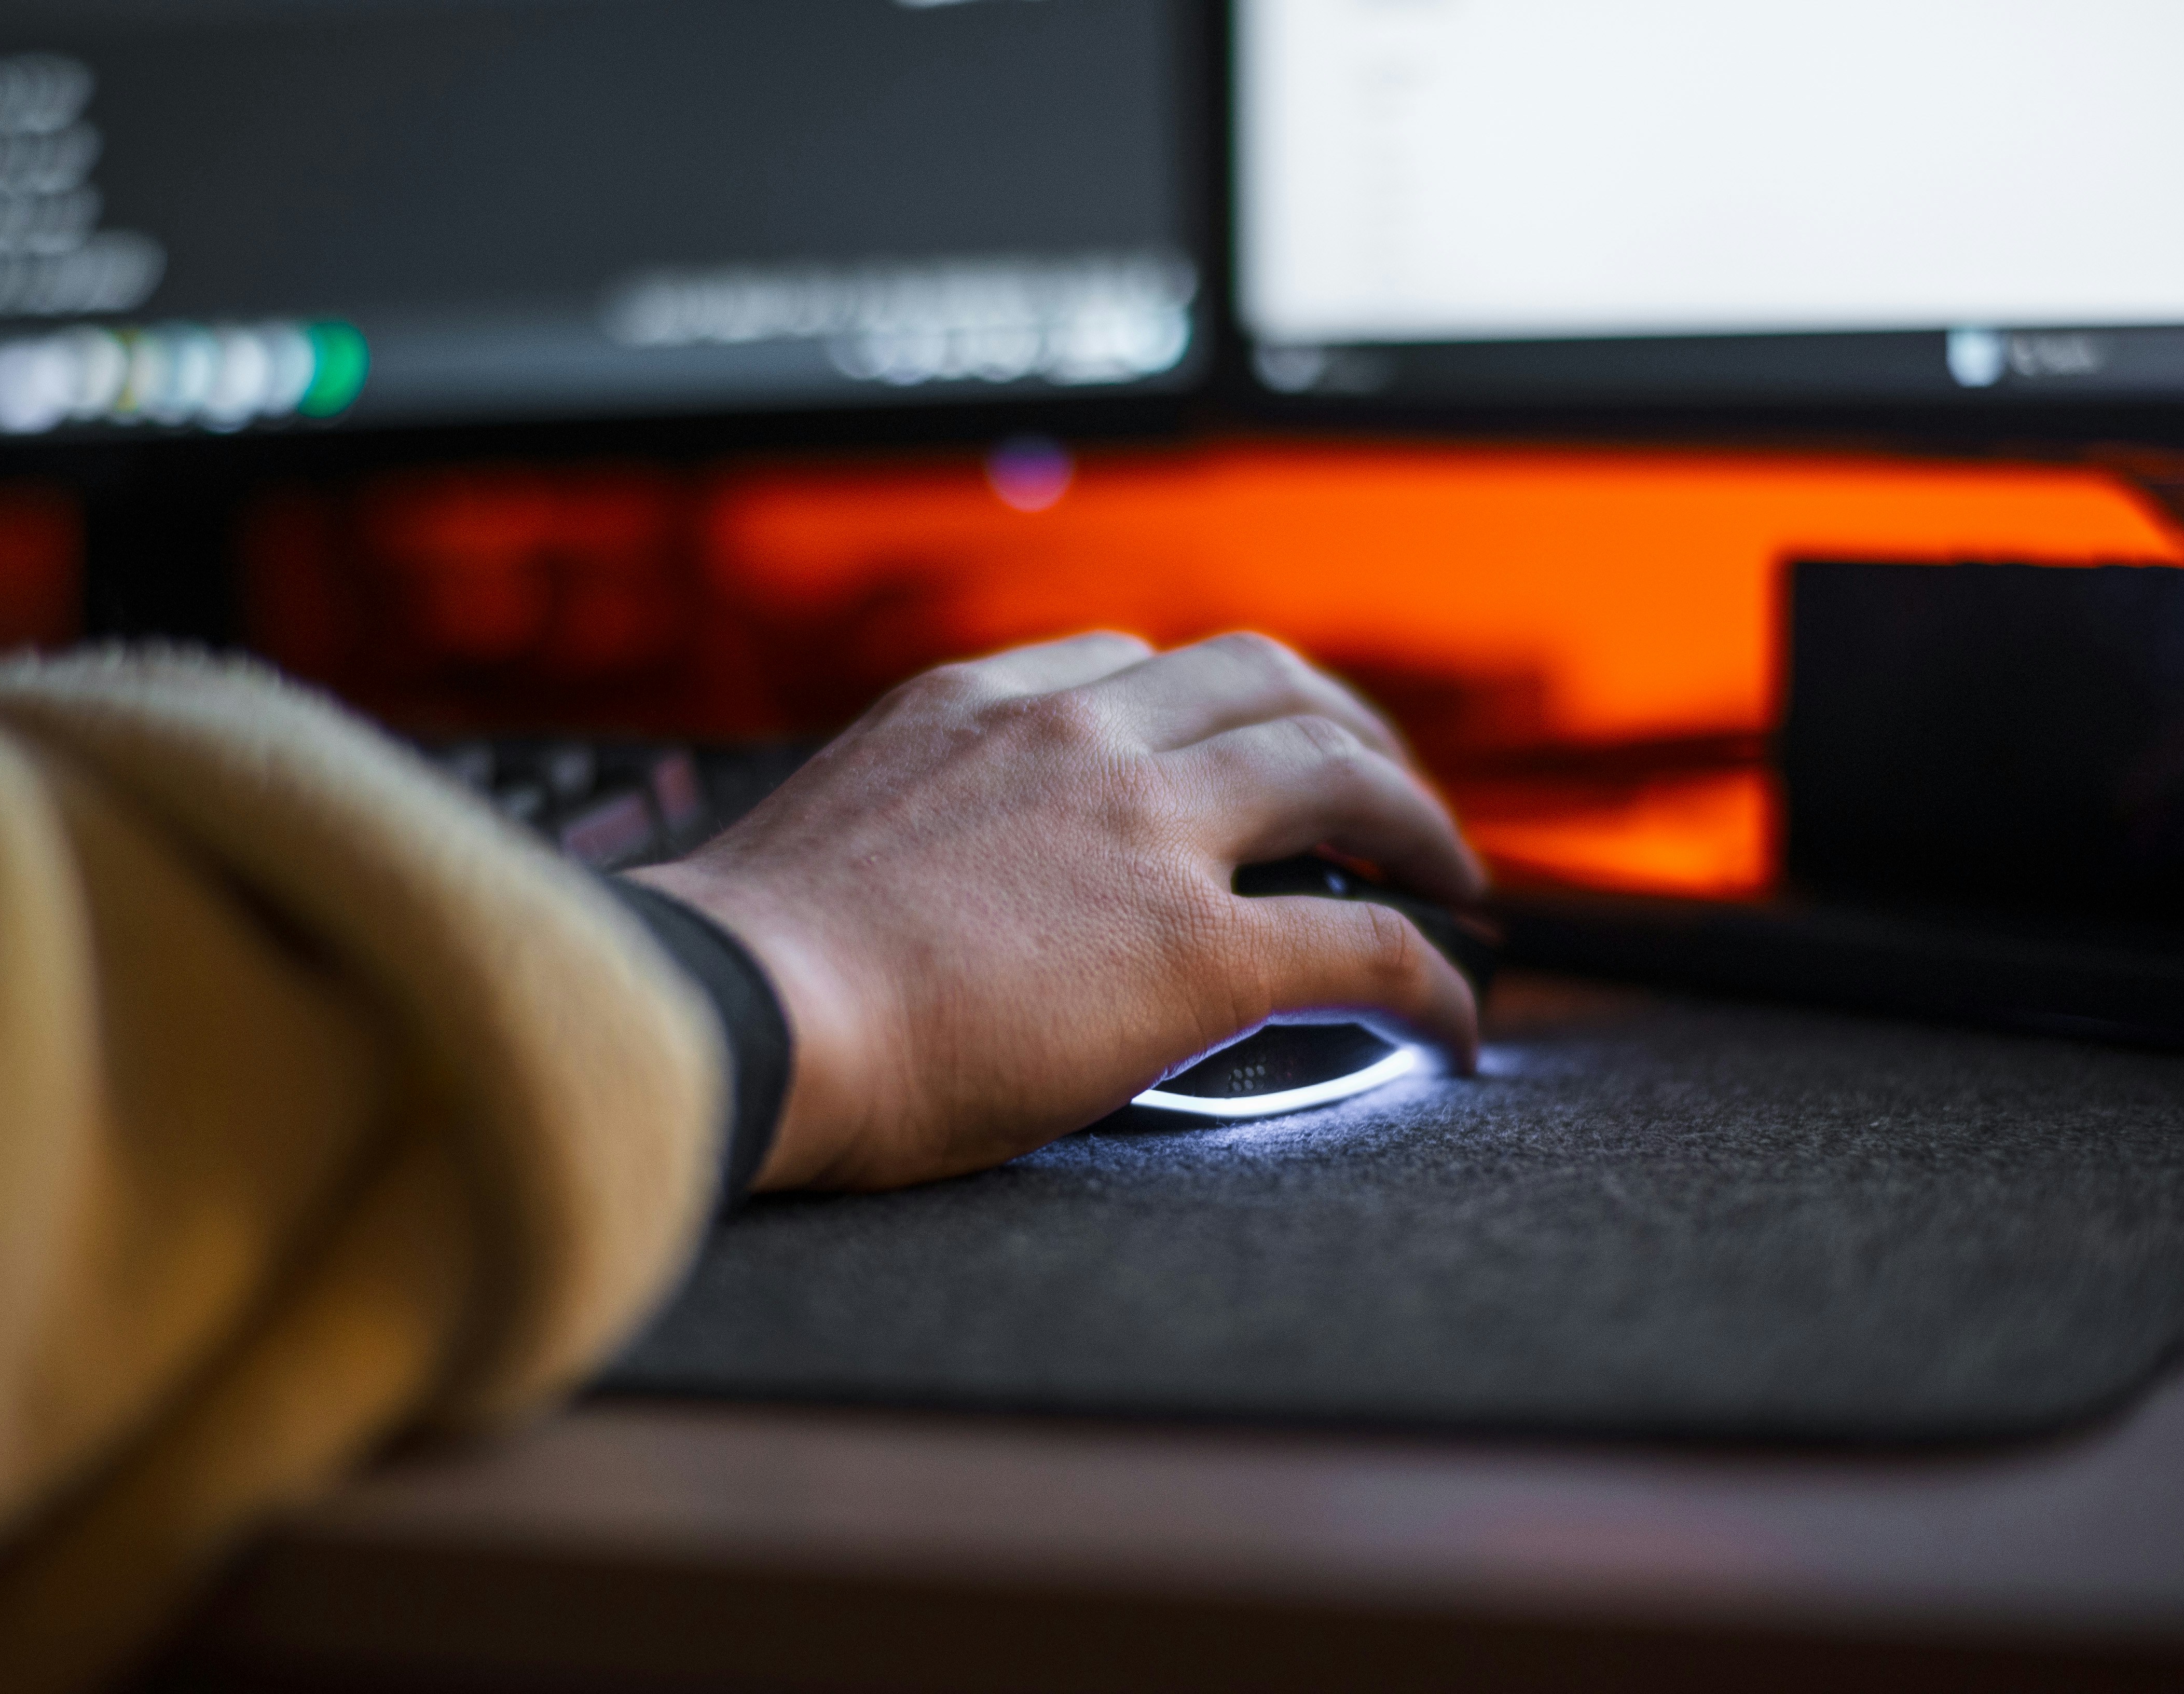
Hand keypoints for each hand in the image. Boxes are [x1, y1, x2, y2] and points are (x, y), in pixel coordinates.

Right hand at [628, 631, 1486, 1190]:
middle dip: (1346, 728)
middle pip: (1266, 681)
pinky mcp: (1198, 949)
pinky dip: (1429, 978)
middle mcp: (1080, 738)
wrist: (735, 1012)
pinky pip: (1367, 944)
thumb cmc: (754, 958)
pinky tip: (1447, 1025)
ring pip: (1339, 769)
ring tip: (1448, 877)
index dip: (1216, 707)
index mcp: (984, 705)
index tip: (1239, 748)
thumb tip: (945, 869)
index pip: (1138, 665)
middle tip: (1383, 794)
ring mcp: (1147, 832)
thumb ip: (921, 809)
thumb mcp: (840, 820)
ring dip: (1414, 817)